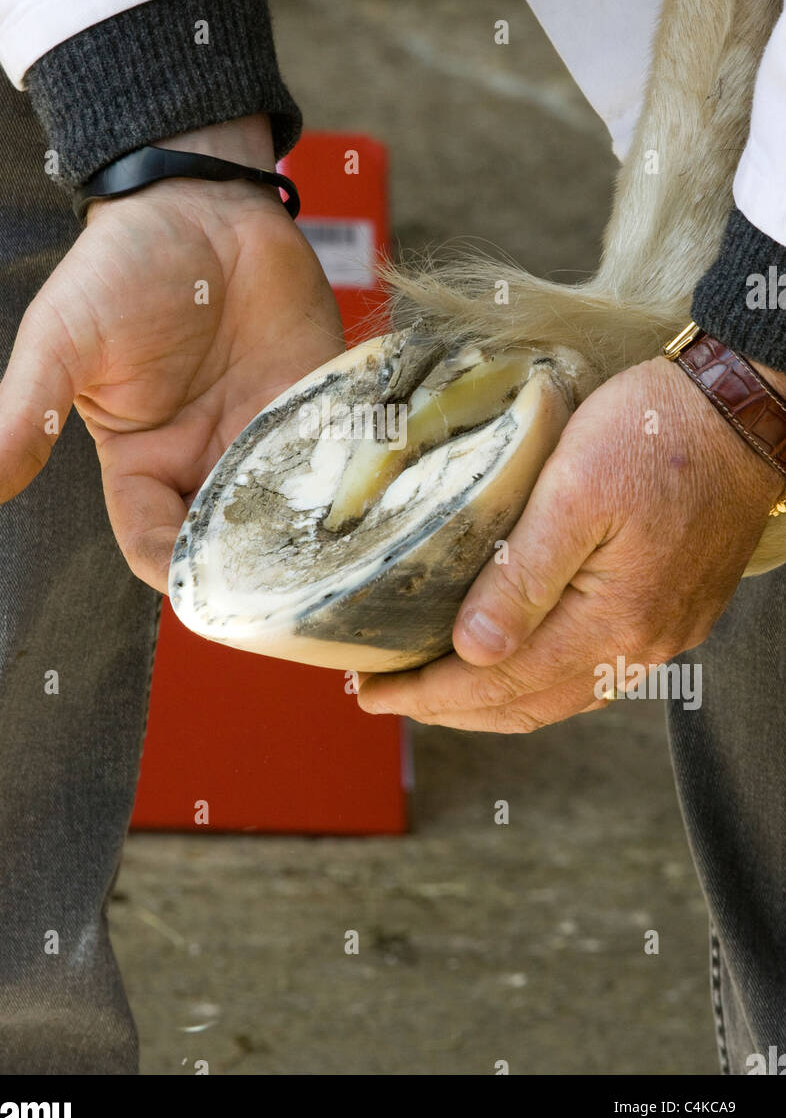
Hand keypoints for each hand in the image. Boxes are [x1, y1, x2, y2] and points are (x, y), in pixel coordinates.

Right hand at [0, 116, 344, 591]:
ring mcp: (263, 433)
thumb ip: (23, 414)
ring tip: (326, 542)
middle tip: (280, 572)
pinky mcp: (315, 403)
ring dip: (304, 529)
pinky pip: (334, 456)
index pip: (153, 542)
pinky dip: (347, 477)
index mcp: (141, 461)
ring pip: (288, 510)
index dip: (172, 568)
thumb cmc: (121, 264)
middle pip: (228, 541)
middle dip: (249, 563)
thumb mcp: (61, 339)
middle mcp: (206, 459)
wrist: (201, 197)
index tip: (200, 580)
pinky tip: (360, 489)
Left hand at [357, 355, 785, 731]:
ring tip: (437, 692)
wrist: (744, 409)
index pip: (499, 681)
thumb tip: (472, 651)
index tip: (372, 692)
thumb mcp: (574, 492)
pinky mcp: (675, 613)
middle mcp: (641, 645)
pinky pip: (596, 675)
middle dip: (450, 708)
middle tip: (386, 697)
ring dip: (495, 701)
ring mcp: (663, 633)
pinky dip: (542, 682)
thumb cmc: (656, 433)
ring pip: (563, 696)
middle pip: (529, 704)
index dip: (429, 694)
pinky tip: (516, 666)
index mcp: (612, 621)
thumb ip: (522, 576)